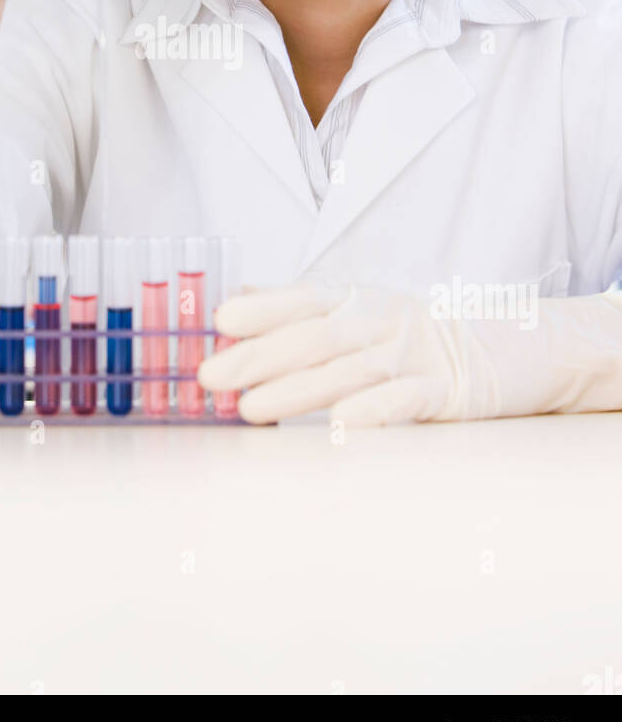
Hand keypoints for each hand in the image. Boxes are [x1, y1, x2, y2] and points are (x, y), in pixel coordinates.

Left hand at [197, 280, 621, 426]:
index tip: (220, 320)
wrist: (510, 348)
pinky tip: (339, 424)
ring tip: (250, 408)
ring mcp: (416, 355)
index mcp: (360, 299)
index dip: (263, 307)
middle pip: (317, 336)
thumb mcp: (360, 309)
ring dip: (297, 390)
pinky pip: (406, 400)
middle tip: (213, 377)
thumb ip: (298, 305)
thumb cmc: (417, 333)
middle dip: (260, 356)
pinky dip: (373, 411)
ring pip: (350, 371)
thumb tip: (236, 297)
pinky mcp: (448, 393)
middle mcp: (384, 320)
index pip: (304, 298)